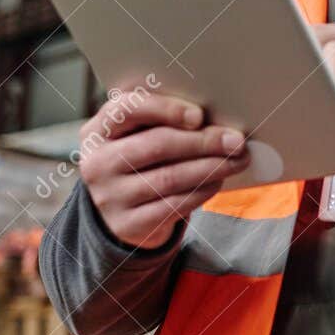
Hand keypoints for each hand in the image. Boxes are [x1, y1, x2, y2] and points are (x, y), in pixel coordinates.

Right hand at [77, 91, 251, 248]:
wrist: (117, 210)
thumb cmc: (138, 161)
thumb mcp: (136, 136)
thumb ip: (163, 122)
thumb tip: (218, 121)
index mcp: (97, 131)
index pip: (128, 110)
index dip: (166, 109)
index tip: (199, 116)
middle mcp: (97, 164)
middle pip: (157, 144)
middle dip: (204, 141)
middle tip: (236, 141)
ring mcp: (110, 197)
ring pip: (170, 177)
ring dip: (211, 167)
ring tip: (237, 160)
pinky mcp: (127, 224)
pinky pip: (174, 204)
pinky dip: (202, 191)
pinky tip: (218, 181)